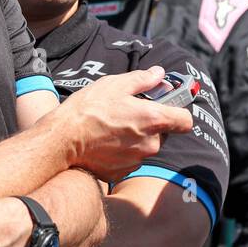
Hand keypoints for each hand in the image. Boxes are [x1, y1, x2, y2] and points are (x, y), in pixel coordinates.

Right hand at [56, 65, 193, 181]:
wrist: (62, 141)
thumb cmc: (87, 110)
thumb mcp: (114, 85)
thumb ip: (142, 80)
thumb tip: (159, 74)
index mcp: (152, 119)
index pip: (185, 121)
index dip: (179, 112)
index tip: (169, 107)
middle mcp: (150, 144)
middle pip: (163, 133)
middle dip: (151, 124)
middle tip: (128, 114)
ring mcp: (137, 161)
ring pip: (145, 147)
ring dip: (136, 138)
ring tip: (112, 128)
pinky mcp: (122, 173)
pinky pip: (130, 160)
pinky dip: (122, 152)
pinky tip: (105, 143)